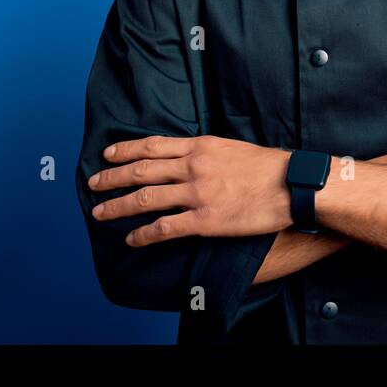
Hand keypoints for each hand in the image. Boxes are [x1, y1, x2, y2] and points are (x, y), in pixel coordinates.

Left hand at [87, 136, 292, 245]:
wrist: (293, 185)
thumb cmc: (268, 167)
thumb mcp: (232, 147)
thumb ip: (206, 152)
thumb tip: (187, 157)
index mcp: (200, 146)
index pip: (153, 146)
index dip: (126, 150)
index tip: (108, 154)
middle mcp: (193, 167)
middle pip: (141, 170)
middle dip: (112, 178)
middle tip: (93, 184)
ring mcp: (198, 194)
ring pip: (146, 199)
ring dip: (118, 207)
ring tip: (100, 213)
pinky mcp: (206, 220)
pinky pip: (165, 228)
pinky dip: (143, 234)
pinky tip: (132, 239)